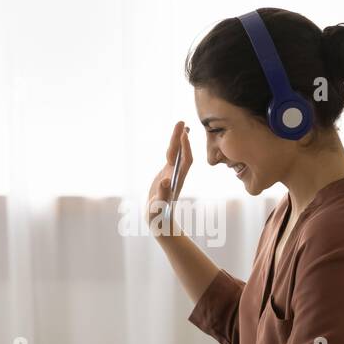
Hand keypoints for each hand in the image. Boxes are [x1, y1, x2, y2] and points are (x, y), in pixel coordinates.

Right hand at [146, 120, 192, 234]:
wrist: (160, 222)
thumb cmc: (159, 216)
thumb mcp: (159, 207)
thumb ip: (163, 194)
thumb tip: (165, 180)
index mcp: (176, 180)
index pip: (184, 160)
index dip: (185, 147)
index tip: (184, 134)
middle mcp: (175, 175)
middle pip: (181, 153)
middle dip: (181, 138)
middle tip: (182, 121)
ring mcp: (171, 174)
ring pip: (176, 154)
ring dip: (178, 140)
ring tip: (181, 125)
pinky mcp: (165, 175)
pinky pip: (171, 157)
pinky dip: (173, 147)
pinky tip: (174, 140)